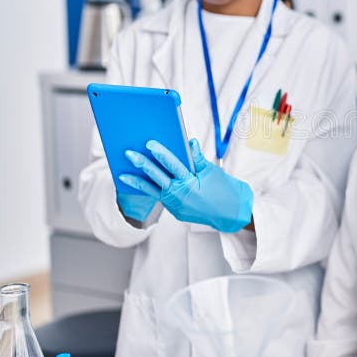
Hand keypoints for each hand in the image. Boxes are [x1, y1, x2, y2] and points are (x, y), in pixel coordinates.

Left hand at [118, 139, 252, 232]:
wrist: (232, 214)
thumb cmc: (224, 190)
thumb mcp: (212, 172)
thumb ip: (198, 158)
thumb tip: (190, 142)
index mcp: (190, 183)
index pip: (172, 164)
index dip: (160, 153)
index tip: (149, 144)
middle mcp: (180, 196)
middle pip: (157, 177)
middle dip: (142, 164)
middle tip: (128, 154)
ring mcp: (176, 206)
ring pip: (153, 191)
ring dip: (139, 182)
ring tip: (124, 175)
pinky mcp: (176, 212)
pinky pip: (161, 198)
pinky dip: (152, 190)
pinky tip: (143, 184)